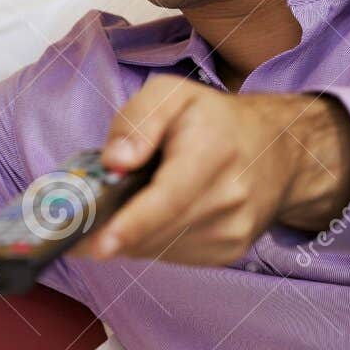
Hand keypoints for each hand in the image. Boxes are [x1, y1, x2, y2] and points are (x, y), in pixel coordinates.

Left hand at [67, 77, 349, 266]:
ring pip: (158, 248)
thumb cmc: (216, 121)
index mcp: (213, 153)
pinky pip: (172, 255)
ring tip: (115, 211)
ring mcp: (232, 232)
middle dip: (109, 234)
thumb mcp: (174, 94)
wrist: (278, 152)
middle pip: (156, 230)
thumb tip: (114, 162)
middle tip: (71, 229)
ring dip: (129, 236)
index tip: (95, 244)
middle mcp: (228, 199)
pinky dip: (150, 241)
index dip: (130, 224)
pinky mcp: (228, 252)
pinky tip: (149, 218)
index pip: (169, 199)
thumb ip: (138, 119)